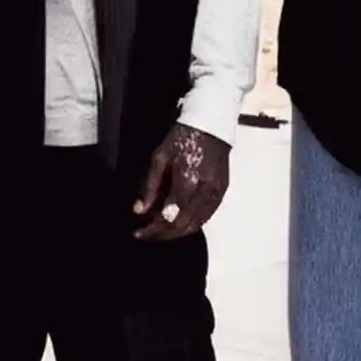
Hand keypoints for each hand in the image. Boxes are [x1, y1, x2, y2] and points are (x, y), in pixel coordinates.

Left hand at [133, 123, 231, 240]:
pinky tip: (178, 222)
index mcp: (187, 182)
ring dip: (176, 233)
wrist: (211, 126)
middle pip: (182, 226)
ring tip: (160, 232)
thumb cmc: (182, 138)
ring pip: (196, 225)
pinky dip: (190, 224)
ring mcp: (215, 194)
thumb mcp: (160, 158)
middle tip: (146, 235)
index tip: (139, 232)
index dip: (152, 229)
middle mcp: (204, 192)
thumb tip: (139, 210)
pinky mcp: (221, 193)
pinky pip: (206, 217)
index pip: (168, 217)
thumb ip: (150, 187)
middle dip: (162, 234)